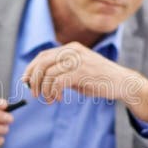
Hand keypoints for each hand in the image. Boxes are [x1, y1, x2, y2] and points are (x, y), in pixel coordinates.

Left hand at [22, 42, 147, 121]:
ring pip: (48, 74)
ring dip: (44, 90)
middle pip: (42, 63)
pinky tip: (59, 98)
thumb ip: (59, 74)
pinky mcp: (82, 72)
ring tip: (50, 99)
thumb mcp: (77, 73)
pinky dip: (53, 92)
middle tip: (34, 94)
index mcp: (70, 48)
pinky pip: (58, 82)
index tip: (25, 82)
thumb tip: (35, 83)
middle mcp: (73, 51)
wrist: (122, 83)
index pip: (42, 56)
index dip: (30, 69)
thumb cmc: (99, 80)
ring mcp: (78, 60)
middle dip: (34, 80)